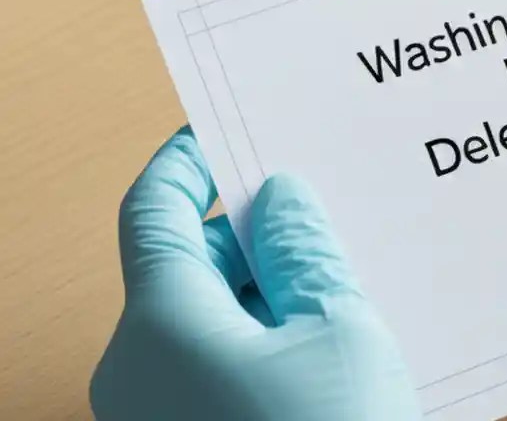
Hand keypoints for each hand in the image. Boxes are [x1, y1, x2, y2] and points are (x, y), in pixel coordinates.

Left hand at [89, 127, 418, 420]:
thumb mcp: (338, 331)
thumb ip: (305, 252)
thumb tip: (283, 198)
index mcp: (162, 323)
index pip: (155, 208)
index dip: (192, 161)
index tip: (229, 132)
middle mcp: (140, 366)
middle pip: (188, 264)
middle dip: (256, 233)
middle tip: (324, 212)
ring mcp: (161, 406)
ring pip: (211, 318)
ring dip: (272, 292)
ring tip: (346, 286)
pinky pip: (221, 364)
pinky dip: (269, 339)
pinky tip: (333, 341)